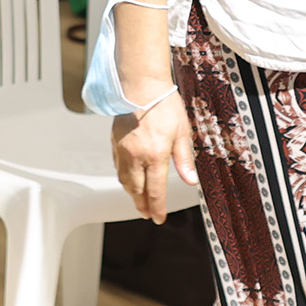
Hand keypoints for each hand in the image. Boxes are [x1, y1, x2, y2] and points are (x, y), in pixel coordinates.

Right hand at [110, 92, 196, 222]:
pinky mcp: (115, 143)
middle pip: (137, 190)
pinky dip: (124, 177)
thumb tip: (190, 181)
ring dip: (132, 193)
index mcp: (155, 156)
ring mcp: (123, 151)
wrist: (140, 86)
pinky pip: (117, 167)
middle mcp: (136, 157)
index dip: (157, 208)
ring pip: (124, 181)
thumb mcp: (182, 133)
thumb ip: (184, 160)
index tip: (158, 218)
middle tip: (147, 214)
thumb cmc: (164, 106)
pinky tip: (129, 179)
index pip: (155, 191)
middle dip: (142, 205)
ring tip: (139, 200)